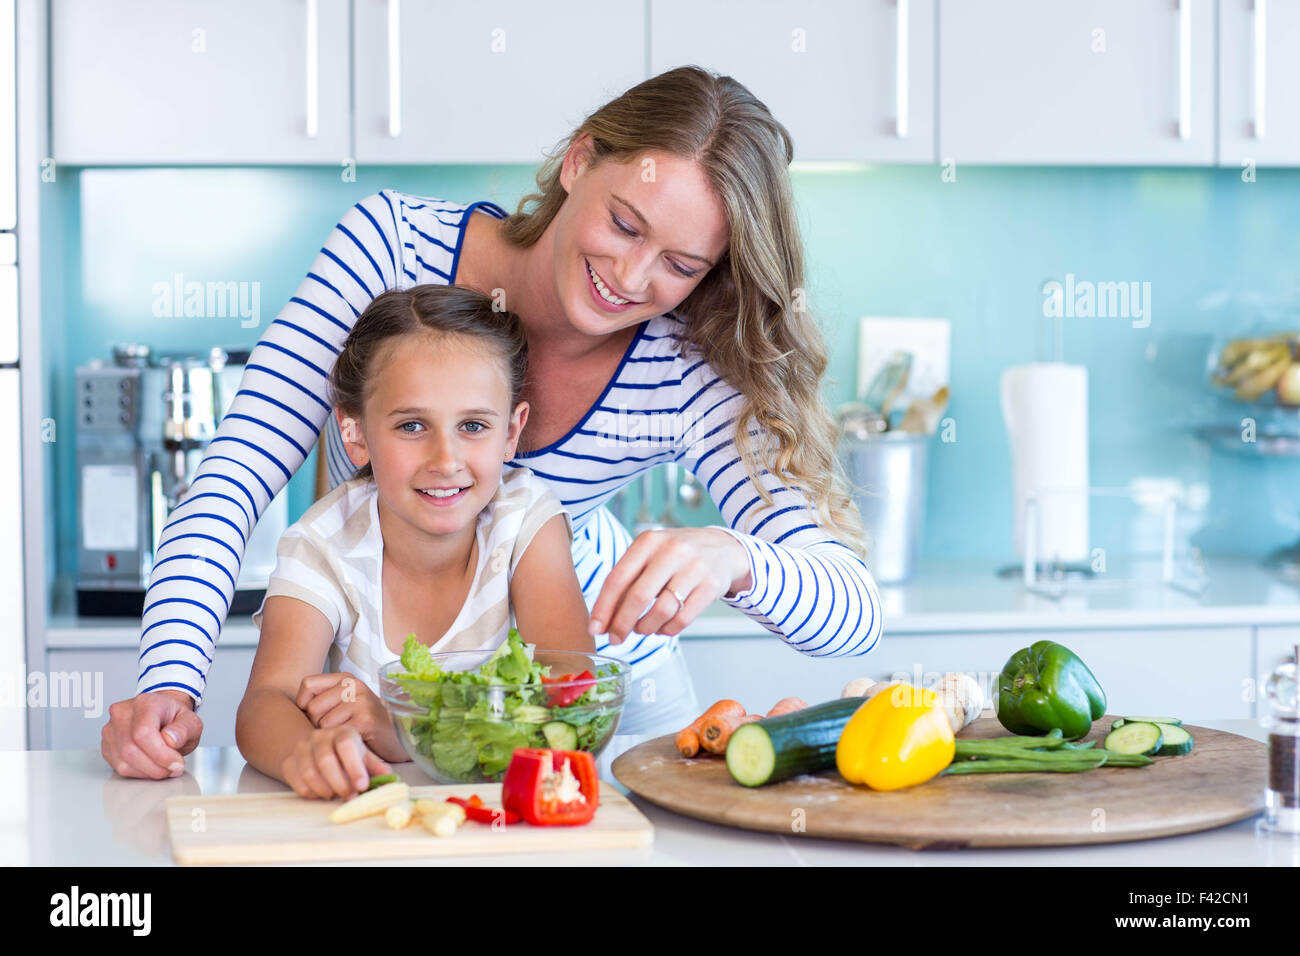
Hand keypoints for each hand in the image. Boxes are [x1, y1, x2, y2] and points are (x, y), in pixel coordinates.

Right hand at [102, 690, 203, 778]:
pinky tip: (151, 765)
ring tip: (164, 766)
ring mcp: (111, 729)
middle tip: (173, 768)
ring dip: (148, 772)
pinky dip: (138, 772)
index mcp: (145, 703)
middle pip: (130, 750)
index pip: (143, 733)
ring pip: (123, 762)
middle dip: (156, 767)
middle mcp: (123, 713)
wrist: (163, 716)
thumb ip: (185, 729)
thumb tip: (170, 740)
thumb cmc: (174, 718)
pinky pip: (118, 767)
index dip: (160, 754)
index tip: (176, 763)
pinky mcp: (106, 745)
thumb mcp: (191, 721)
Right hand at [281, 725, 391, 798]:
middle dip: (340, 783)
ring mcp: (302, 749)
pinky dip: (312, 794)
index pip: (346, 745)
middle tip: (350, 796)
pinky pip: (299, 784)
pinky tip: (322, 793)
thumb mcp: (363, 755)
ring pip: (310, 773)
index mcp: (343, 733)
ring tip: (336, 795)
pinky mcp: (289, 763)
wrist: (314, 748)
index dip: (354, 766)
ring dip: (326, 790)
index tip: (362, 785)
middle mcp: (320, 737)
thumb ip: (375, 766)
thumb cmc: (345, 754)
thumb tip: (391, 778)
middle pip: (326, 760)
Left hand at [295, 673, 404, 761]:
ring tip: (344, 736)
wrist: (396, 737)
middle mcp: (354, 685)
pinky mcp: (366, 719)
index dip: (303, 703)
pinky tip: (351, 742)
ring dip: (329, 737)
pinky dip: (340, 743)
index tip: (313, 716)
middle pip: (312, 707)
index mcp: (345, 678)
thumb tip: (292, 709)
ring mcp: (361, 701)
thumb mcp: (344, 704)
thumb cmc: (364, 723)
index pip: (308, 684)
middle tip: (333, 731)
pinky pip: (336, 734)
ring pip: (323, 723)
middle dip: (317, 725)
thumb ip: (322, 699)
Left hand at [588, 527, 750, 643]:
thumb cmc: (676, 555)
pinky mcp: (711, 586)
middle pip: (639, 597)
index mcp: (649, 541)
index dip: (603, 607)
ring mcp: (694, 568)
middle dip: (622, 624)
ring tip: (641, 629)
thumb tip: (603, 618)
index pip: (618, 578)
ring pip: (662, 611)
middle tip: (615, 638)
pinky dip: (667, 630)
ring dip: (645, 628)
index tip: (594, 628)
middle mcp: (672, 551)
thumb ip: (628, 579)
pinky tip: (661, 628)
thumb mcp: (651, 554)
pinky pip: (683, 619)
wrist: (722, 549)